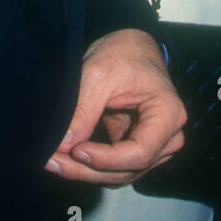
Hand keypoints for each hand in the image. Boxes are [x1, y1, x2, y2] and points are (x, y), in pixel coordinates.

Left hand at [45, 28, 185, 184]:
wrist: (130, 47)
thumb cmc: (123, 53)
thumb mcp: (99, 73)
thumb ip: (84, 110)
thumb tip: (63, 145)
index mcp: (168, 113)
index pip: (140, 152)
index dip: (106, 159)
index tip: (75, 151)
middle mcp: (168, 136)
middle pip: (128, 169)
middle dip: (87, 169)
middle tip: (52, 161)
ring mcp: (154, 146)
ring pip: (119, 174)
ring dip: (85, 172)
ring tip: (52, 161)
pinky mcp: (136, 149)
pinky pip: (114, 167)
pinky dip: (89, 167)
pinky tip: (64, 160)